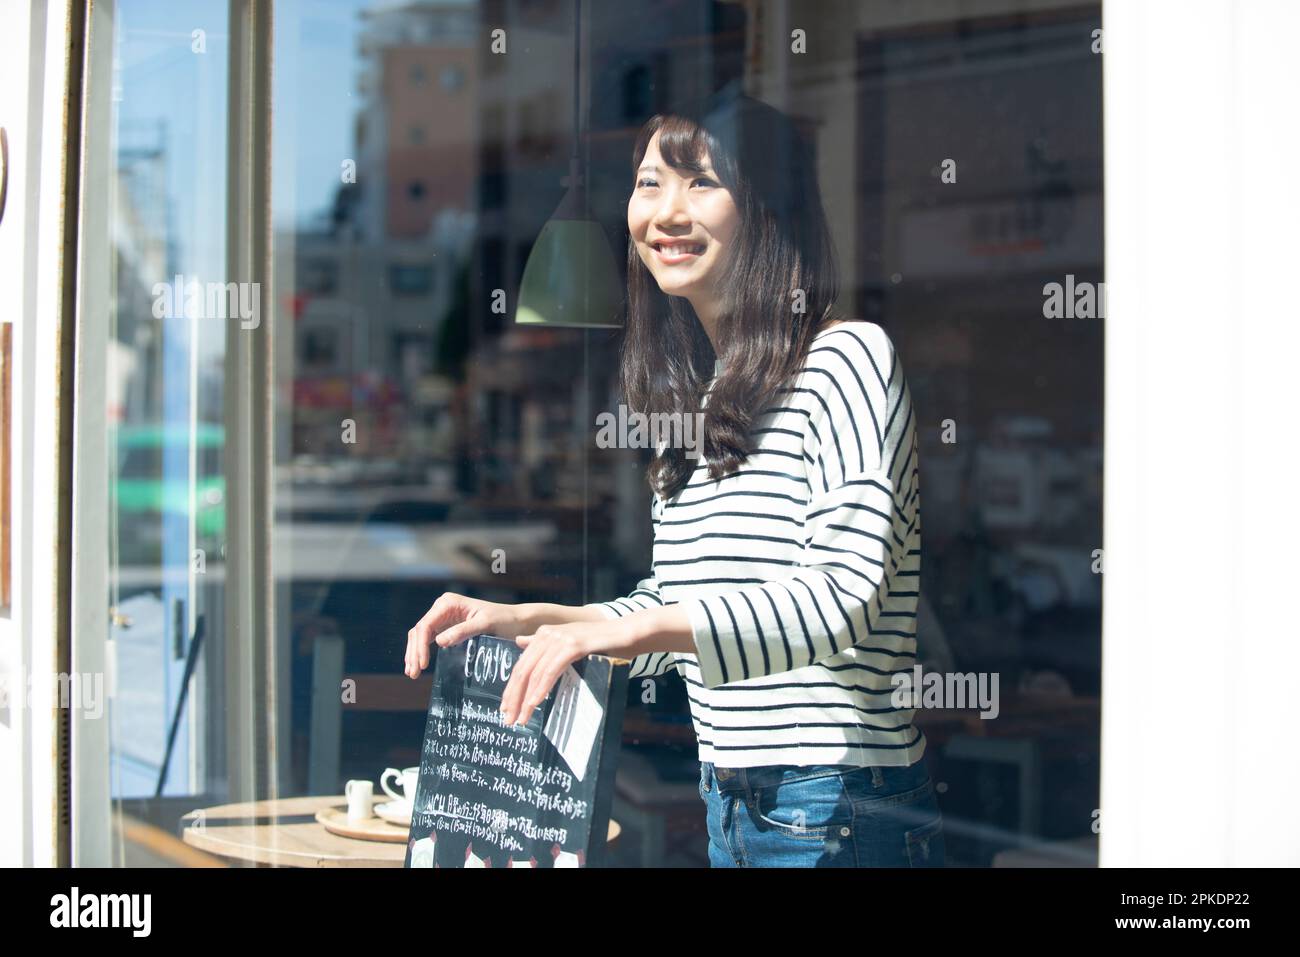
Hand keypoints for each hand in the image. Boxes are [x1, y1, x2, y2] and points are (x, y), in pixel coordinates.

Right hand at [404, 592, 527, 678]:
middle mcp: (443, 607)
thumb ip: (462, 631)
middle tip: (413, 673)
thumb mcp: (485, 624)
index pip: (426, 625)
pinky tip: (418, 665)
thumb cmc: (504, 620)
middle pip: (419, 631)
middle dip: (414, 652)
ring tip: (412, 673)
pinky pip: (429, 639)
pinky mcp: (447, 627)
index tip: (422, 664)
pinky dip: (422, 651)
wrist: (516, 621)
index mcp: (449, 603)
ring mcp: (444, 617)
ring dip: (414, 653)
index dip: (420, 646)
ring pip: (420, 635)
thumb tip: (438, 642)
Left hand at [500, 620, 623, 725]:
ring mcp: (560, 638)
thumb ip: (545, 646)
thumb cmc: (601, 643)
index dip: (512, 689)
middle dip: (514, 697)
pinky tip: (536, 703)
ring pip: (535, 672)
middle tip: (508, 719)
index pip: (521, 665)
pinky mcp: (573, 644)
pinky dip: (542, 688)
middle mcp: (547, 634)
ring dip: (526, 698)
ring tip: (522, 718)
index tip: (505, 709)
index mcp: (544, 634)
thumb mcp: (569, 644)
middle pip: (523, 670)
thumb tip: (520, 642)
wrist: (628, 632)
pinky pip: (551, 670)